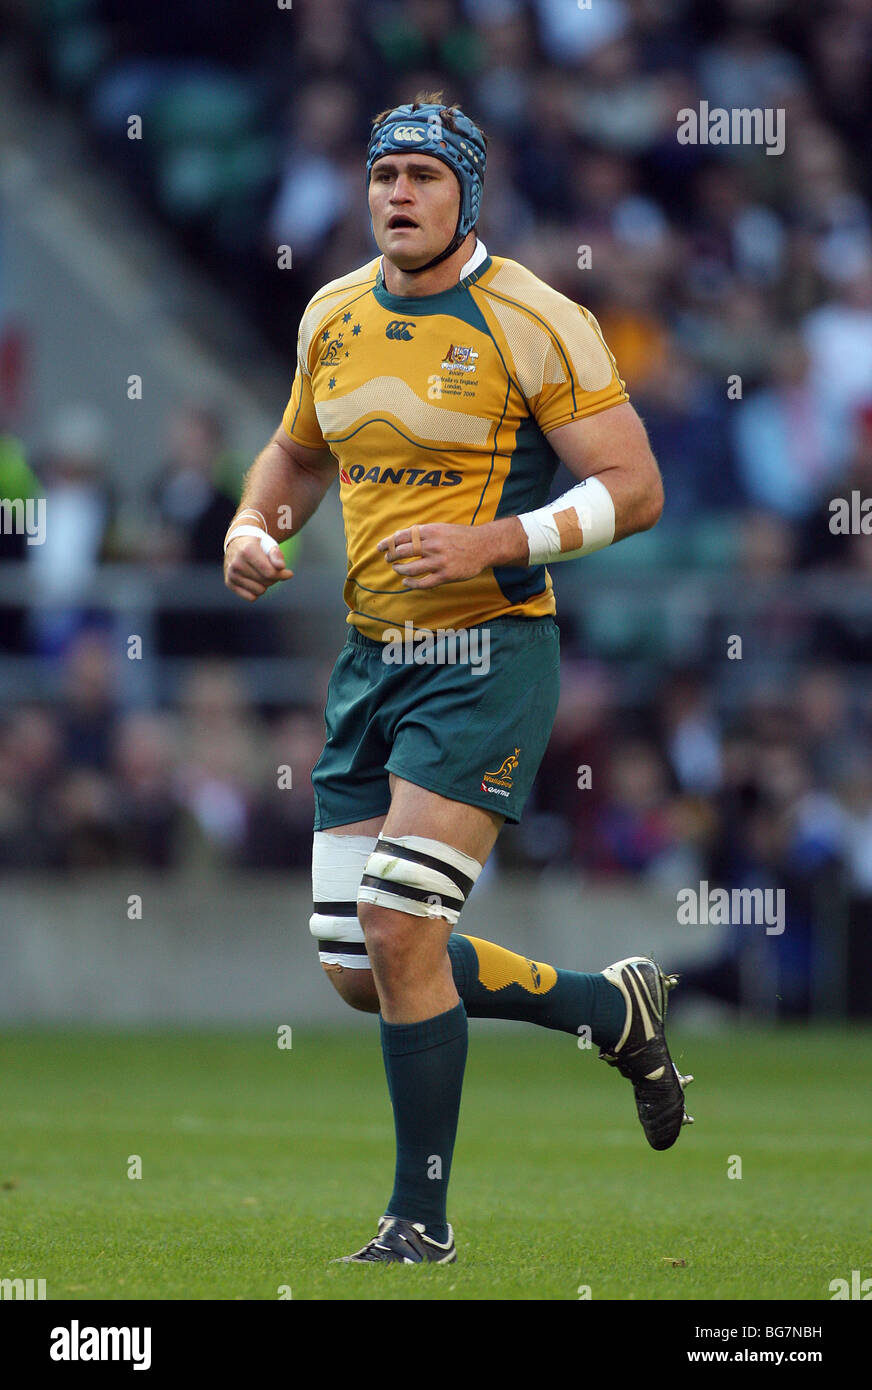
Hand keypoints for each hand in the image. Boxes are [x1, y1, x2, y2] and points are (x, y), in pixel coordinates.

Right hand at [223, 535, 292, 601]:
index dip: (282, 574)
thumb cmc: (258, 546)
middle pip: (266, 582)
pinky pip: (251, 597)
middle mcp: (237, 563)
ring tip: (262, 574)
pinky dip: (256, 592)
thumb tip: (281, 567)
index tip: (288, 573)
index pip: (270, 572)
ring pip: (259, 591)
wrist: (237, 544)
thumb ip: (277, 554)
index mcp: (247, 551)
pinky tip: (255, 581)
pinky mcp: (229, 583)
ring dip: (265, 585)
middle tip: (272, 571)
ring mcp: (231, 574)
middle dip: (274, 578)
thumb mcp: (269, 545)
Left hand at [377, 518, 526, 588]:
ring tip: (397, 569)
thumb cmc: (460, 536)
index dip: (387, 543)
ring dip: (399, 570)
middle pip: (402, 552)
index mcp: (430, 531)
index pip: (401, 537)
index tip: (380, 548)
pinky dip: (411, 584)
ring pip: (410, 569)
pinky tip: (406, 582)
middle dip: (391, 557)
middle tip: (389, 559)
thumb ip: (422, 532)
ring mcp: (439, 562)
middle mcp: (432, 545)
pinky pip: (423, 583)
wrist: (484, 546)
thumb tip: (399, 536)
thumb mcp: (440, 527)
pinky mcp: (445, 575)